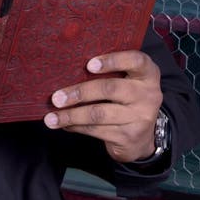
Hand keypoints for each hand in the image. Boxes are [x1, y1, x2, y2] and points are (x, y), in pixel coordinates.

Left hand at [43, 50, 162, 162]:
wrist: (142, 139)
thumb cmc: (125, 100)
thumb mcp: (125, 81)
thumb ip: (109, 72)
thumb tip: (67, 68)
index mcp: (148, 74)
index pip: (136, 60)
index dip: (112, 60)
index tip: (89, 64)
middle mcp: (148, 95)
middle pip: (110, 89)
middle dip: (79, 92)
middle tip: (56, 98)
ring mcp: (140, 118)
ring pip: (99, 114)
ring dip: (71, 115)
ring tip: (51, 117)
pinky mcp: (129, 137)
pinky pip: (97, 130)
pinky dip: (76, 127)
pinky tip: (65, 124)